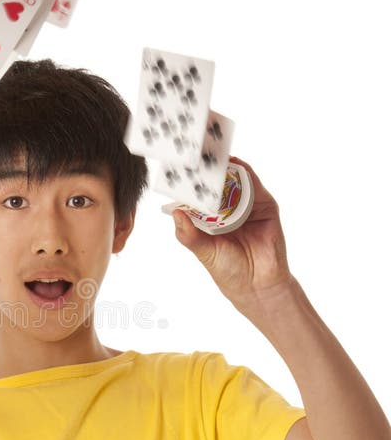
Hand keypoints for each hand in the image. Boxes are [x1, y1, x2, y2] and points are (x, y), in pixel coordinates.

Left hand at [171, 156, 293, 307]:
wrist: (258, 284)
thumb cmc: (228, 270)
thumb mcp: (204, 252)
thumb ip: (189, 235)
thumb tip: (175, 214)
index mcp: (210, 220)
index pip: (198, 197)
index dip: (190, 184)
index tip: (178, 170)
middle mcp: (228, 210)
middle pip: (217, 184)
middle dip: (206, 171)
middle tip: (194, 156)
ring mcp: (247, 206)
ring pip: (234, 180)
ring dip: (224, 167)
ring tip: (210, 155)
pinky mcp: (264, 205)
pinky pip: (254, 184)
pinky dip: (244, 172)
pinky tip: (233, 165)